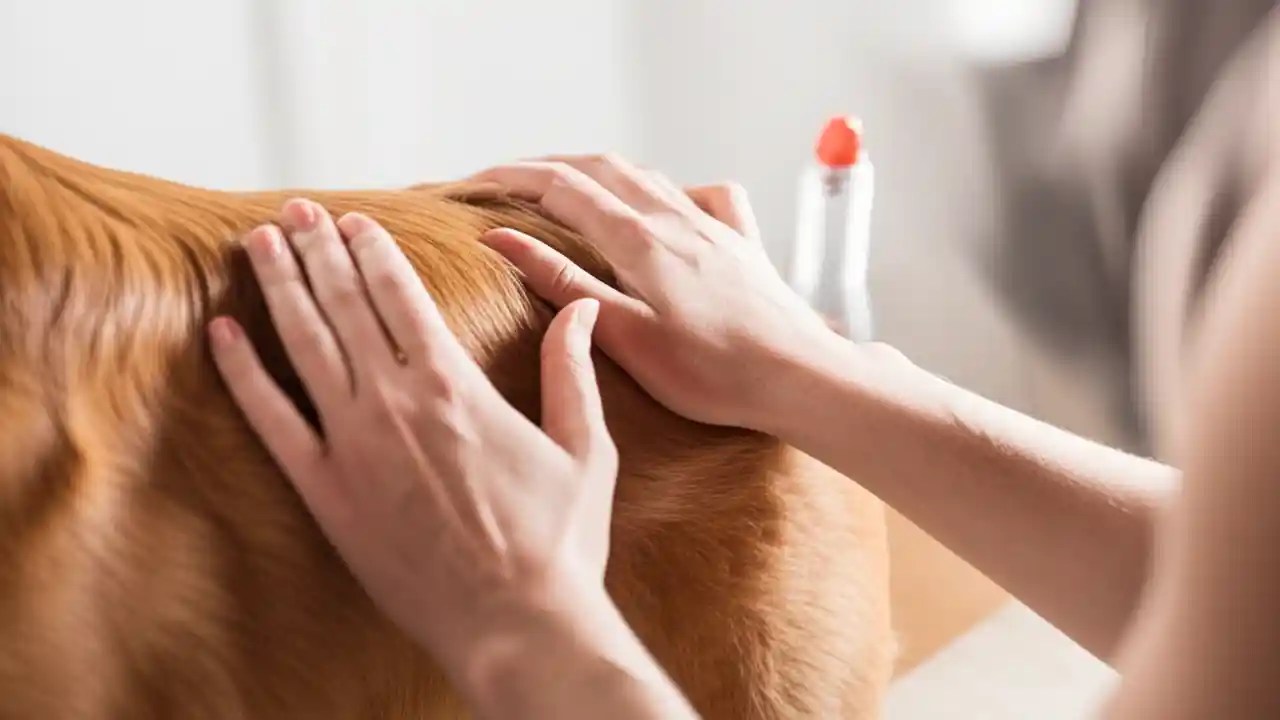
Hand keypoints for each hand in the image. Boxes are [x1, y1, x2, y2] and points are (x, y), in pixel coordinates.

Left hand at [207, 200, 618, 674]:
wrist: (516, 624)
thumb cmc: (558, 540)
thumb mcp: (585, 447)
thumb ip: (572, 370)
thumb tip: (580, 308)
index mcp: (455, 386)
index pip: (400, 295)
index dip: (372, 250)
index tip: (353, 219)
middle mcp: (395, 402)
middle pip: (344, 305)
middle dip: (317, 249)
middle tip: (295, 210)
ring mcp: (353, 445)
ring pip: (304, 346)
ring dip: (279, 287)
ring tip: (257, 242)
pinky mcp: (326, 492)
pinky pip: (271, 420)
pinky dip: (243, 373)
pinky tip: (223, 333)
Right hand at [473, 155, 842, 431]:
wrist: (802, 377)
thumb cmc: (715, 374)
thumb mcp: (626, 336)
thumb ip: (563, 283)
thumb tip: (501, 239)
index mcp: (641, 239)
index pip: (559, 187)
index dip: (507, 179)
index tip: (467, 186)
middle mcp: (676, 217)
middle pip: (598, 167)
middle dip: (543, 168)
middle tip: (501, 183)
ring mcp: (713, 224)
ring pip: (644, 175)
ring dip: (595, 172)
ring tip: (563, 188)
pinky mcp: (741, 242)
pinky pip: (701, 193)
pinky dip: (668, 188)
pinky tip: (665, 205)